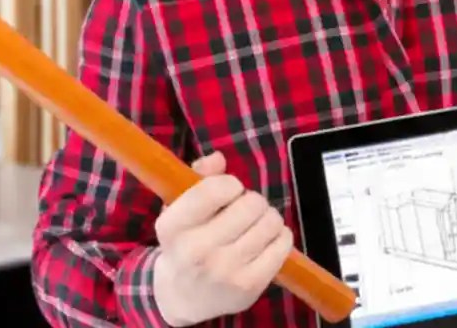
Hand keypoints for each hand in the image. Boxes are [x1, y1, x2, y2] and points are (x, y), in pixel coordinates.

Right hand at [152, 151, 293, 325]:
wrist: (183, 297)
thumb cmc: (184, 242)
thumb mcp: (178, 208)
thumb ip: (198, 176)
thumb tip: (219, 159)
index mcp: (173, 227)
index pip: (214, 190)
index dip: (230, 184)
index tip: (229, 191)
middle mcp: (197, 250)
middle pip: (250, 204)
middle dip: (252, 200)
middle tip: (244, 210)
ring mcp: (226, 271)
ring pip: (271, 222)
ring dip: (267, 217)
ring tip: (254, 225)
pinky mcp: (250, 286)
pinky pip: (283, 243)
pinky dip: (280, 235)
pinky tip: (265, 240)